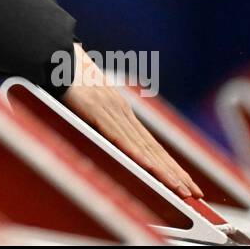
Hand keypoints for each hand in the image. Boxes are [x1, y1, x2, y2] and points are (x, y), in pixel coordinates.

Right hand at [60, 43, 202, 198]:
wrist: (56, 54)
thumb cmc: (69, 77)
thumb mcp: (88, 101)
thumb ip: (99, 118)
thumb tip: (106, 136)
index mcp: (121, 112)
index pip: (151, 144)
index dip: (170, 165)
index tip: (187, 183)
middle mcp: (122, 112)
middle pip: (153, 148)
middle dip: (174, 173)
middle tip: (194, 193)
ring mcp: (110, 110)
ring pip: (141, 146)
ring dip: (161, 169)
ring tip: (177, 188)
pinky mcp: (95, 110)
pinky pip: (117, 135)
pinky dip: (134, 152)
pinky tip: (148, 166)